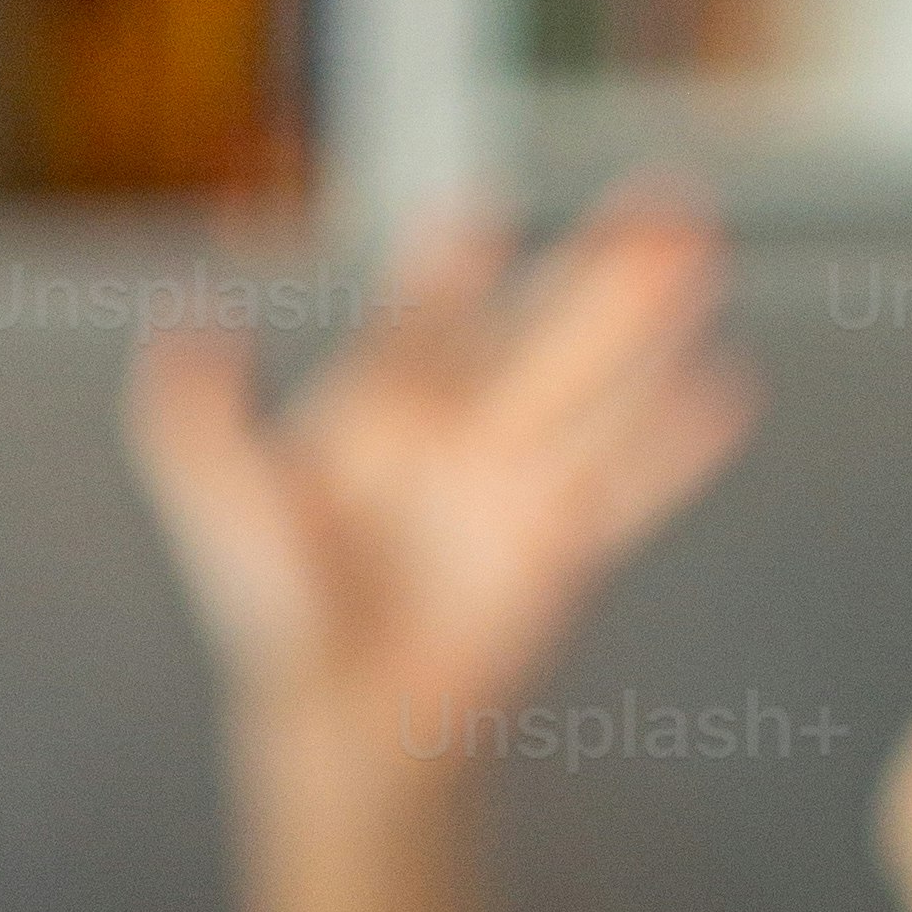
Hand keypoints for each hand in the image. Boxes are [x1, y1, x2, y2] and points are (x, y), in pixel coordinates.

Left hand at [127, 180, 756, 766]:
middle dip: (599, 267)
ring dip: (649, 322)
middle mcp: (465, 417)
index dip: (449, 268)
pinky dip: (673, 445)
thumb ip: (198, 425)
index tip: (476, 220)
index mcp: (386, 389)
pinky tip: (724, 388)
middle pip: (543, 328)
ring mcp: (517, 477)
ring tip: (700, 248)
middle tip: (660, 197)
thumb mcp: (224, 509)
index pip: (426, 310)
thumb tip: (187, 329)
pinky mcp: (560, 545)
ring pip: (598, 386)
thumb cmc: (276, 604)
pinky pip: (627, 486)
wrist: (341, 714)